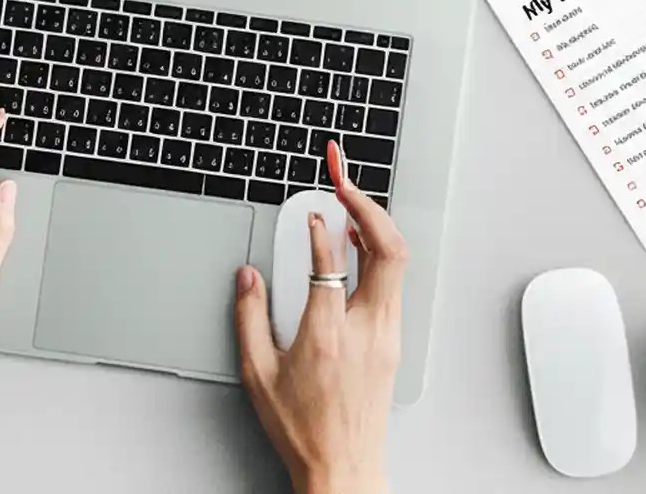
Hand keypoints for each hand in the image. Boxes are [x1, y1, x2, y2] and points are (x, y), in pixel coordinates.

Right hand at [235, 142, 406, 493]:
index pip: (329, 262)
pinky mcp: (393, 342)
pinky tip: (362, 247)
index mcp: (328, 335)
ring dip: (377, 227)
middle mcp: (366, 329)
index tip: (310, 213)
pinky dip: (380, 254)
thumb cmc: (302, 429)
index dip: (319, 229)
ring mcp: (387, 335)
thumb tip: (247, 277)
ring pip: (398, 263)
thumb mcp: (258, 374)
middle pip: (388, 249)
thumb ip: (248, 318)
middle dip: (368, 206)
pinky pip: (394, 283)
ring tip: (353, 205)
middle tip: (344, 181)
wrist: (343, 468)